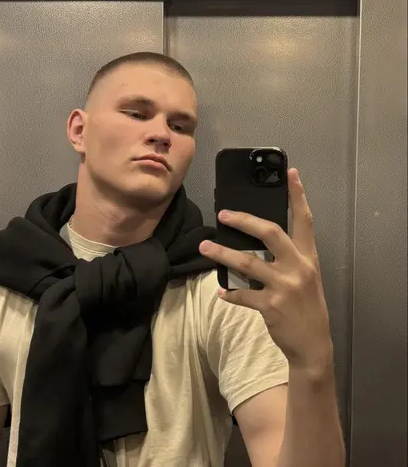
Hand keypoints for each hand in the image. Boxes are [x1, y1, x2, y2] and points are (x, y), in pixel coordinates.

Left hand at [199, 168, 332, 371]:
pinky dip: (229, 293)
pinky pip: (242, 295)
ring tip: (205, 246)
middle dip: (244, 220)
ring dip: (222, 253)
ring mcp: (284, 287)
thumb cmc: (307, 306)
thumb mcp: (306, 276)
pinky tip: (221, 292)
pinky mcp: (271, 306)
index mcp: (308, 257)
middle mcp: (298, 267)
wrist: (313, 345)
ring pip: (247, 263)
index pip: (304, 220)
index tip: (291, 173)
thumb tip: (258, 237)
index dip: (298, 196)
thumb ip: (289, 256)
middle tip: (223, 214)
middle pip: (270, 233)